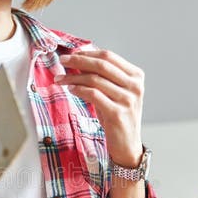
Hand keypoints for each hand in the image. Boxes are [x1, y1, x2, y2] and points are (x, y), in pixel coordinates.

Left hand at [56, 49, 143, 165]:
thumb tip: (78, 58)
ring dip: (74, 77)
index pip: (109, 56)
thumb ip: (101, 75)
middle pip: (102, 64)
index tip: (71, 54)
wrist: (127, 144)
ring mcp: (127, 100)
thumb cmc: (117, 115)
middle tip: (63, 61)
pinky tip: (70, 89)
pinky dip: (79, 89)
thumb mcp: (113, 92)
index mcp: (136, 76)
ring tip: (60, 79)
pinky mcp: (117, 113)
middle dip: (79, 60)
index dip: (88, 53)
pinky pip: (93, 95)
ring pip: (95, 79)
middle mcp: (135, 86)